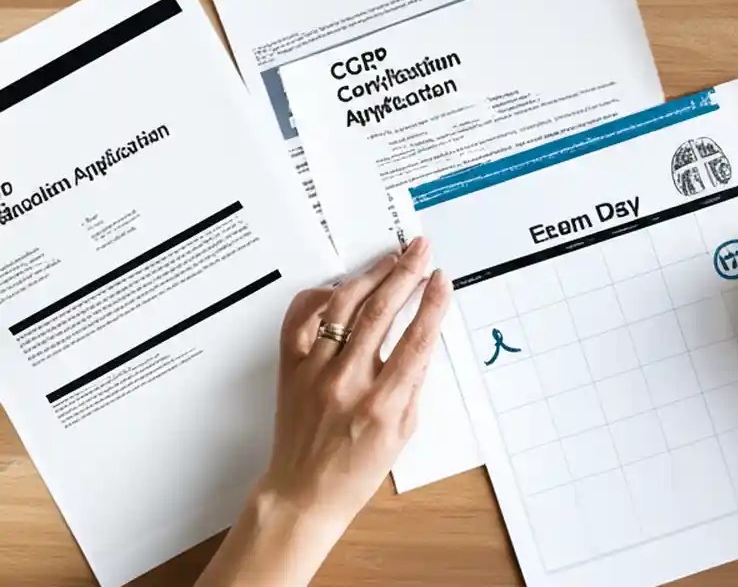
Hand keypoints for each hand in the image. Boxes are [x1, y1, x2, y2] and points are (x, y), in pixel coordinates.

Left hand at [198, 237, 452, 586]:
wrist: (304, 492)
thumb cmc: (355, 469)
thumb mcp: (404, 432)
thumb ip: (414, 383)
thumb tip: (425, 337)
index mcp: (382, 404)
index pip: (416, 340)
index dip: (433, 304)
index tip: (442, 280)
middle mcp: (347, 383)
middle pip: (381, 313)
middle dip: (406, 274)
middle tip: (420, 251)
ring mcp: (315, 373)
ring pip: (343, 308)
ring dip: (371, 276)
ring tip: (391, 259)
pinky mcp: (290, 368)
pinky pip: (301, 319)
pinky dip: (321, 296)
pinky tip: (341, 285)